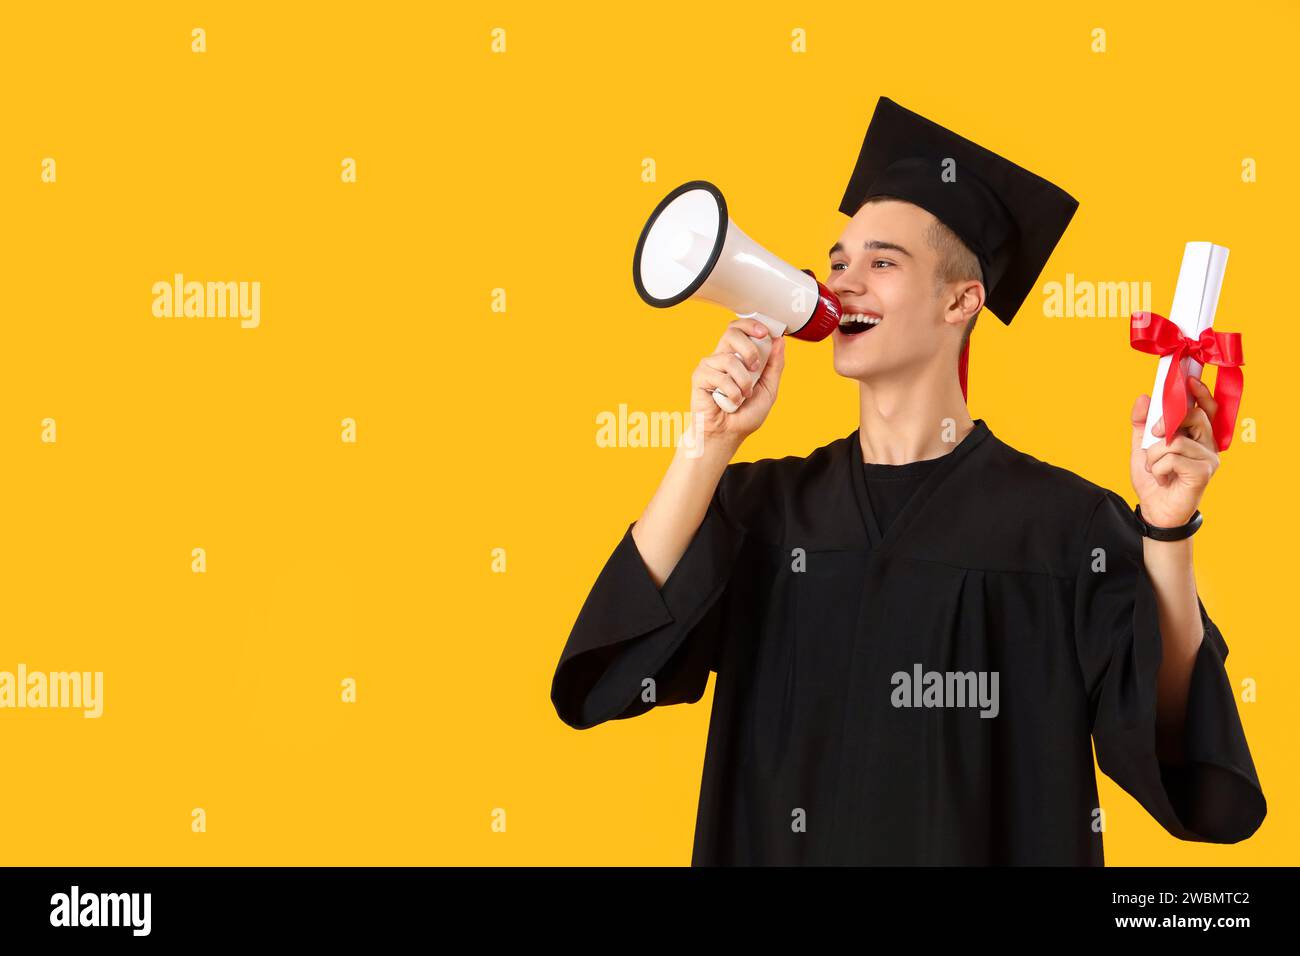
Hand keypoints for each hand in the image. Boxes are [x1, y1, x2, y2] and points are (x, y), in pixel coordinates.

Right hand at [689, 318, 784, 447]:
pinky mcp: (700, 377)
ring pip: (729, 358)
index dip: (751, 324)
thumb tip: (780, 340)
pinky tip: (730, 402)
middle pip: (732, 332)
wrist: (728, 435)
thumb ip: (775, 366)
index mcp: (738, 356)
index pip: (741, 329)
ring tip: (744, 395)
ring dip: (743, 381)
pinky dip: (731, 392)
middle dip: (749, 347)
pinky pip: (718, 375)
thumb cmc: (745, 415)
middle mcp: (723, 358)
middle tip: (755, 367)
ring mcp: (710, 366)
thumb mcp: (769, 389)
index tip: (765, 332)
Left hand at [1129, 377, 1220, 527]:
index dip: (1200, 393)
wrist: (1155, 509)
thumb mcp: (1141, 446)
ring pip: (1175, 441)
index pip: (1206, 408)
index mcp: (1197, 435)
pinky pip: (1172, 458)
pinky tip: (1163, 479)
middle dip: (1166, 423)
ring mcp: (1209, 459)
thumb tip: (1143, 398)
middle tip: (1154, 436)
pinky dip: (1158, 468)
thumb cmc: (1154, 478)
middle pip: (1193, 416)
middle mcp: (1208, 444)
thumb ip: (1141, 423)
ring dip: (1154, 456)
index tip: (1188, 381)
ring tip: (1157, 469)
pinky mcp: (1203, 472)